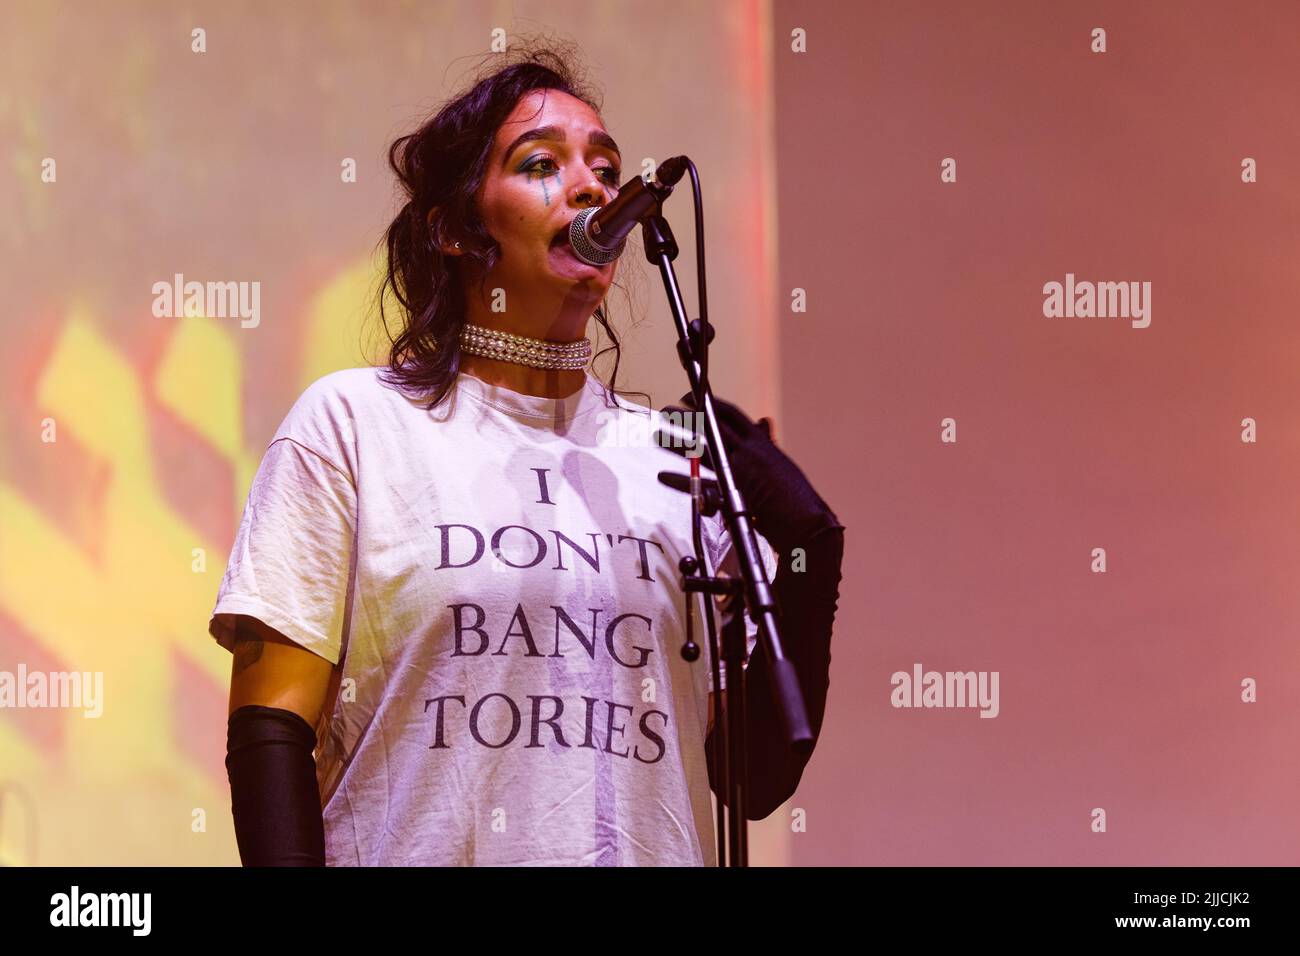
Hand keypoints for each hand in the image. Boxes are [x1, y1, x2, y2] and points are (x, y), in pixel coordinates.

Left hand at [657, 390, 841, 554]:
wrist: (807, 521)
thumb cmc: (796, 496)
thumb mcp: (781, 462)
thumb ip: (767, 443)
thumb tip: (763, 422)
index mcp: (762, 443)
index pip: (732, 415)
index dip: (710, 404)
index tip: (691, 396)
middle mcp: (749, 452)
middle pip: (711, 427)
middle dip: (687, 417)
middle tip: (667, 411)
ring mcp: (739, 472)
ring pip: (701, 451)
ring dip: (677, 442)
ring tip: (658, 435)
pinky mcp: (732, 494)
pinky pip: (700, 486)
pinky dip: (681, 481)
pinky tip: (663, 476)